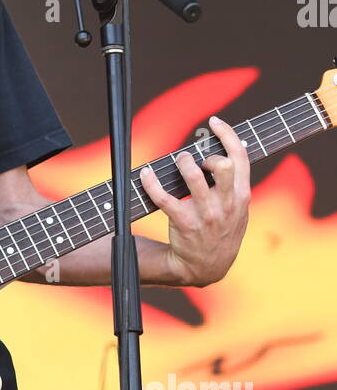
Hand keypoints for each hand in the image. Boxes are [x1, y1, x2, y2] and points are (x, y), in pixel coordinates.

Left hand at [139, 116, 250, 286]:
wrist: (208, 267)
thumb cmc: (222, 231)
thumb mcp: (239, 210)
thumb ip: (235, 184)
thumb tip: (227, 151)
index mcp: (242, 196)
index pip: (240, 157)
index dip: (227, 134)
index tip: (214, 122)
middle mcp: (226, 203)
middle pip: (222, 165)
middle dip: (206, 155)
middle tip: (196, 159)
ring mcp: (206, 214)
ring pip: (193, 176)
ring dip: (182, 163)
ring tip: (178, 162)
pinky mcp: (184, 222)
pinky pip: (164, 197)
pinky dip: (151, 183)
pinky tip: (146, 175)